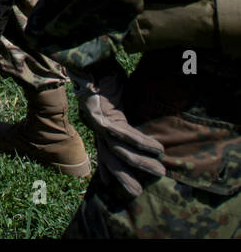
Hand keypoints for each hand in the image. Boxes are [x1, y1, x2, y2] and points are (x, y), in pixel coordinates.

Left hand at [70, 62, 165, 197]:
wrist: (92, 58)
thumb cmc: (106, 76)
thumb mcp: (115, 100)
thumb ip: (121, 115)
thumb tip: (135, 124)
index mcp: (98, 123)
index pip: (104, 151)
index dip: (108, 169)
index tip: (112, 185)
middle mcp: (96, 126)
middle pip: (110, 157)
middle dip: (123, 176)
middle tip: (136, 194)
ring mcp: (98, 121)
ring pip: (119, 149)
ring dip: (140, 162)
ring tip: (159, 172)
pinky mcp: (104, 113)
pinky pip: (125, 132)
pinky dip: (141, 142)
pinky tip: (157, 150)